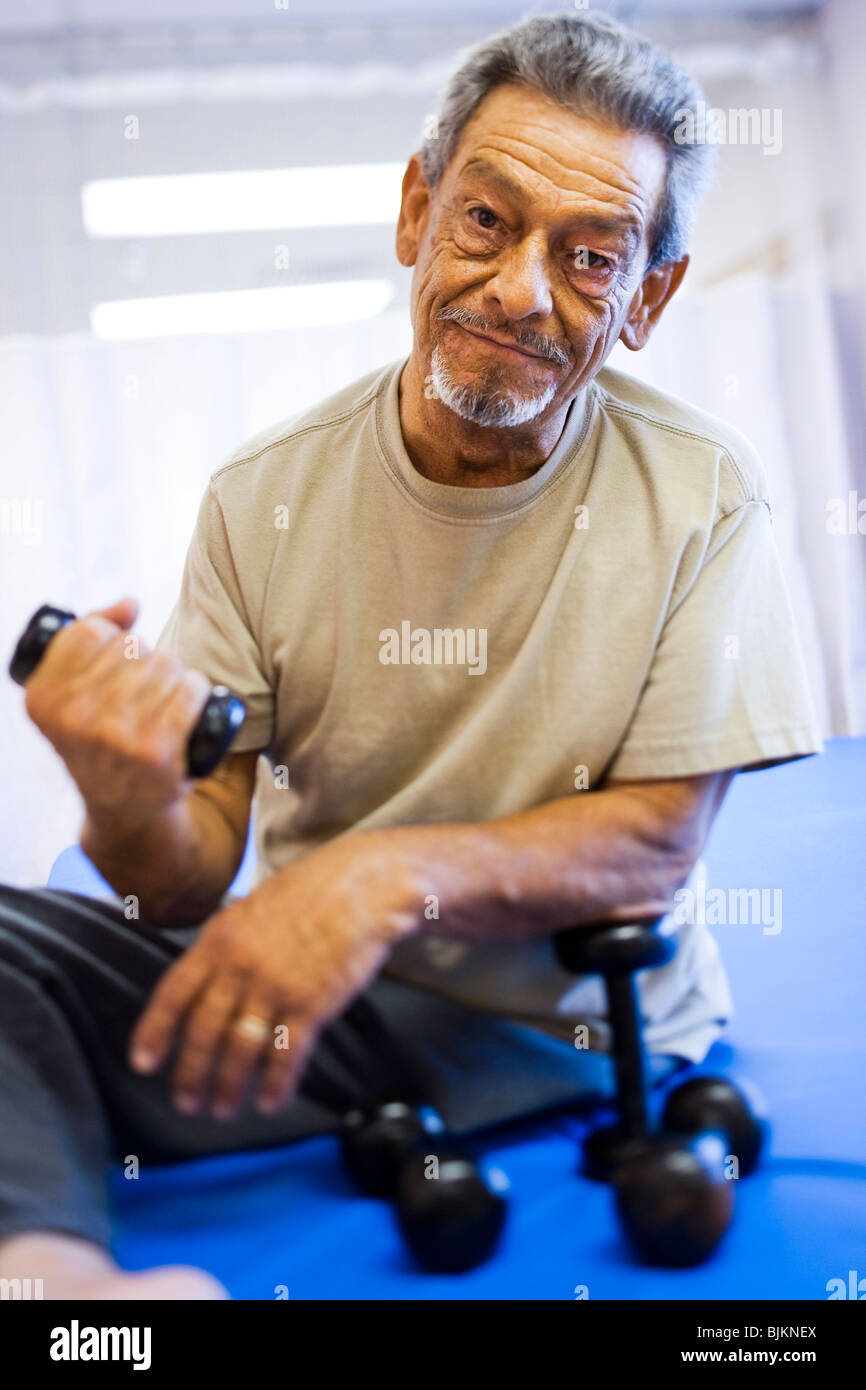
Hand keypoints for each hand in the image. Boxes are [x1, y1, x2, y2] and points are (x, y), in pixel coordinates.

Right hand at [23, 597, 211, 833]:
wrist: (126, 810)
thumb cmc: (101, 739)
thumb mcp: (71, 694)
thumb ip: (88, 638)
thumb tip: (130, 603)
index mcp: (43, 698)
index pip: (90, 632)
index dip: (111, 638)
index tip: (114, 664)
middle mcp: (73, 717)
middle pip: (133, 646)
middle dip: (145, 660)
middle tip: (142, 695)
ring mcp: (115, 735)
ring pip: (165, 664)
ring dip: (174, 676)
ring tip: (163, 704)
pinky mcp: (155, 750)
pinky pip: (190, 690)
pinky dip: (197, 691)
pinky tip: (188, 706)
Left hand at [126, 831, 424, 1118]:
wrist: (362, 885)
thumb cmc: (312, 893)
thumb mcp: (252, 909)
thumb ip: (226, 947)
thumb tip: (205, 983)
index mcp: (219, 939)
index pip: (174, 993)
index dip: (155, 1032)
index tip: (144, 1063)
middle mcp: (241, 966)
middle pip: (204, 1031)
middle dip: (191, 1074)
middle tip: (187, 1103)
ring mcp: (275, 986)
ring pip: (240, 1049)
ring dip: (228, 1087)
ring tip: (223, 1109)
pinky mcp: (311, 1003)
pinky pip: (286, 1054)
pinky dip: (275, 1084)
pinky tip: (269, 1101)